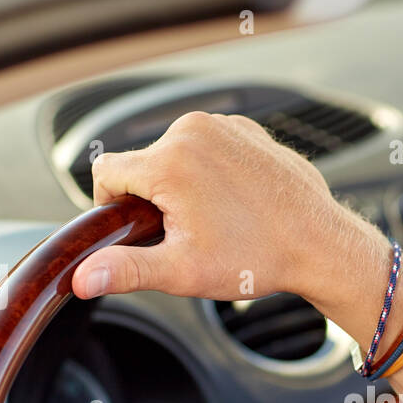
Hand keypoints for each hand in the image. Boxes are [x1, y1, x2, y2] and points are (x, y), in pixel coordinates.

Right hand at [70, 111, 366, 302]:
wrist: (320, 244)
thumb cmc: (257, 258)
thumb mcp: (183, 271)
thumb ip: (126, 270)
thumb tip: (81, 277)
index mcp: (168, 161)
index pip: (106, 172)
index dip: (112, 205)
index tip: (137, 230)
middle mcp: (193, 131)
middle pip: (143, 163)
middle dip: (154, 199)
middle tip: (189, 234)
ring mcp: (224, 126)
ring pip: (176, 154)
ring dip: (182, 184)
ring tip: (217, 221)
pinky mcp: (248, 130)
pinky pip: (210, 147)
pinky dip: (213, 172)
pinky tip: (237, 204)